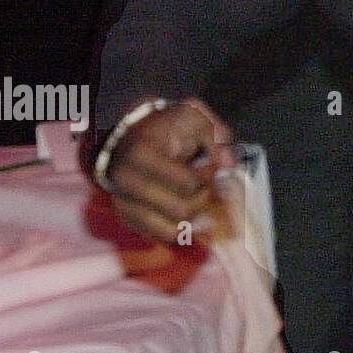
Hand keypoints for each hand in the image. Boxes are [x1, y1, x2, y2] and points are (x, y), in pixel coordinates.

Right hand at [105, 100, 235, 243]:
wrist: (133, 133)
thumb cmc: (167, 126)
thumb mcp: (196, 117)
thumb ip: (218, 139)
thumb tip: (229, 169)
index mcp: (143, 154)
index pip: (187, 184)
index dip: (207, 179)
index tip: (210, 168)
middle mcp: (127, 182)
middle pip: (180, 211)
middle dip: (202, 200)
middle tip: (205, 185)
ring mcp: (123, 202)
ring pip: (169, 230)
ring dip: (193, 220)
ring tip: (198, 200)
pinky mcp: (126, 217)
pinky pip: (158, 235)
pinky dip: (179, 230)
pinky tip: (190, 216)